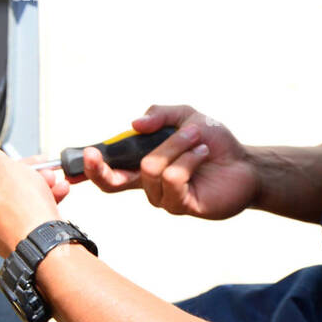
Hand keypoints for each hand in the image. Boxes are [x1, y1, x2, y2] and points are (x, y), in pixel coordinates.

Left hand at [0, 147, 70, 257]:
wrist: (40, 241)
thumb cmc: (19, 207)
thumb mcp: (1, 164)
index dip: (1, 163)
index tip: (16, 161)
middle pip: (2, 184)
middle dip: (26, 174)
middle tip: (41, 171)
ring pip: (18, 198)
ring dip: (38, 187)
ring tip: (53, 184)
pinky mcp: (13, 235)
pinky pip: (26, 214)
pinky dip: (41, 204)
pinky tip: (56, 196)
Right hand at [74, 105, 256, 220]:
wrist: (245, 163)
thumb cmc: (214, 142)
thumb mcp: (185, 116)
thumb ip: (159, 115)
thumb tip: (134, 124)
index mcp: (143, 164)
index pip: (109, 170)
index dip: (89, 168)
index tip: (75, 156)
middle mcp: (149, 184)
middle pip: (112, 182)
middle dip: (99, 168)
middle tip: (93, 154)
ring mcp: (164, 198)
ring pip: (152, 168)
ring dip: (176, 146)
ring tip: (198, 140)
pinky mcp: (182, 206)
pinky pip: (173, 178)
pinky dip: (188, 159)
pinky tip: (202, 154)